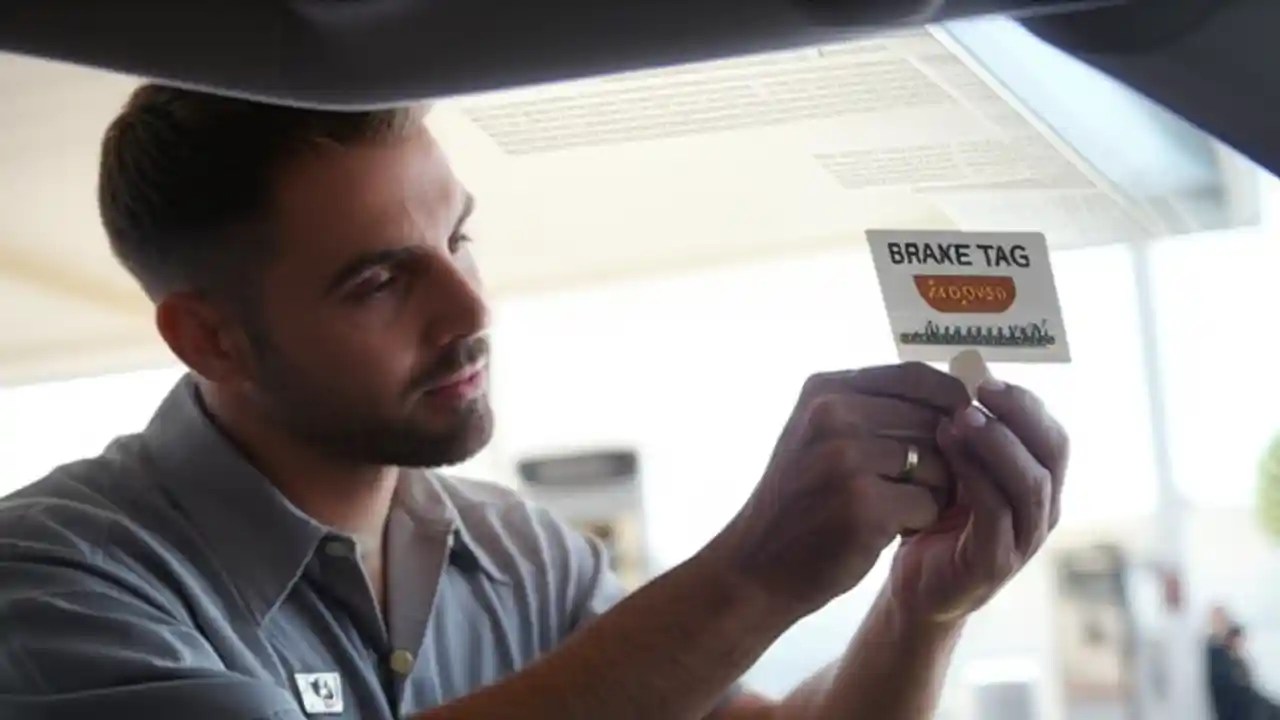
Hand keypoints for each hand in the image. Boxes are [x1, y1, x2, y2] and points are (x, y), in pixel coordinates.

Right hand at [709, 363, 970, 617]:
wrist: (757, 562)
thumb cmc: (800, 498)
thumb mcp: (819, 434)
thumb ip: (872, 407)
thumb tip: (957, 392)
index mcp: (825, 389)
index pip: (915, 376)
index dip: (950, 401)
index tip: (960, 428)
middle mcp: (833, 415)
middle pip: (933, 422)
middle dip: (943, 456)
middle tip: (919, 484)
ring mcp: (845, 459)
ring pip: (937, 463)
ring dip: (933, 491)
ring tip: (899, 506)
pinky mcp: (863, 505)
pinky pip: (929, 503)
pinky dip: (919, 521)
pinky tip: (890, 529)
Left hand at [887, 378, 1068, 623]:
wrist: (916, 585)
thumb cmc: (936, 518)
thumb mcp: (956, 469)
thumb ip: (966, 432)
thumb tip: (957, 370)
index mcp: (1038, 483)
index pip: (1051, 434)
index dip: (1025, 403)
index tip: (985, 377)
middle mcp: (1041, 511)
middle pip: (1052, 453)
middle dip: (1018, 415)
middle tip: (980, 390)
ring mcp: (1024, 539)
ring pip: (1029, 484)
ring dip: (996, 444)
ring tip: (960, 417)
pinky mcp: (996, 562)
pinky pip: (997, 513)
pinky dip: (975, 477)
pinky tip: (947, 452)